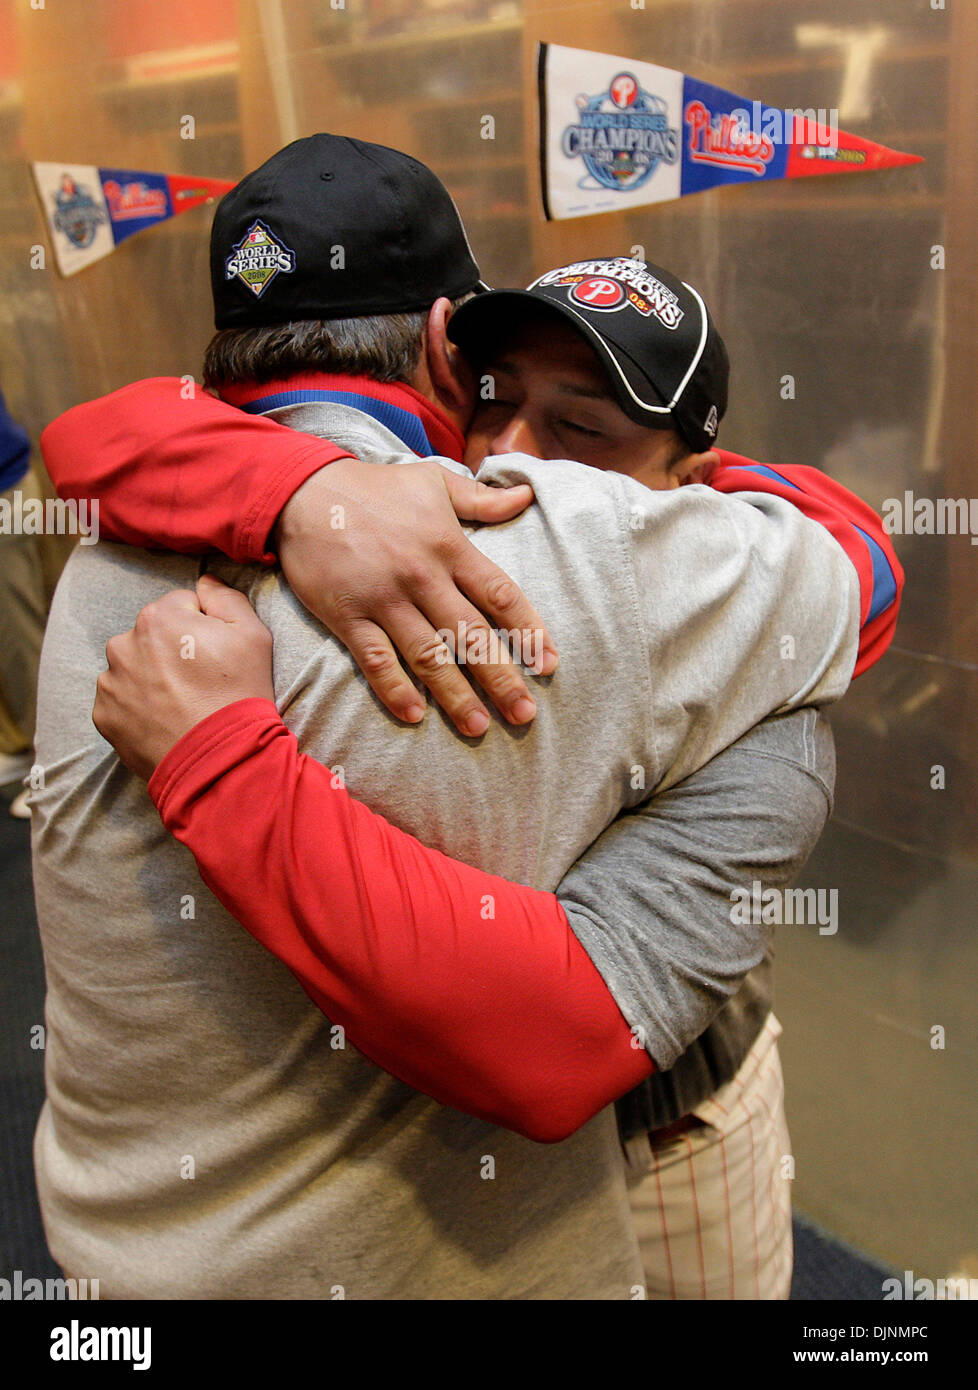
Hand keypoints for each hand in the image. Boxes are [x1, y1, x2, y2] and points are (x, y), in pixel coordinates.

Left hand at [94, 575, 273, 778]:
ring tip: (182, 703)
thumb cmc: (239, 695)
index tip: (215, 656)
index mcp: (159, 617)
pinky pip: (120, 699)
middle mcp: (124, 643)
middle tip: (200, 682)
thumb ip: (226, 597)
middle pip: (152, 635)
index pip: (181, 606)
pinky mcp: (104, 715)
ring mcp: (111, 681)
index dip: (204, 628)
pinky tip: (165, 720)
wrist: (220, 761)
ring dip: (152, 677)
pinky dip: (138, 706)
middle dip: (172, 650)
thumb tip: (205, 582)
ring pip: (133, 666)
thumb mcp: (253, 635)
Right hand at [272, 456, 557, 737]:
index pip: (501, 595)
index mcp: (450, 547)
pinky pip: (375, 659)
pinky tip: (414, 716)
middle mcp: (422, 577)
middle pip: (471, 636)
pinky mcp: (347, 615)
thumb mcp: (434, 482)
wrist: (303, 492)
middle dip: (502, 679)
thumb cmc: (375, 488)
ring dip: (455, 696)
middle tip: (524, 715)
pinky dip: (394, 689)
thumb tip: (526, 497)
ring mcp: (384, 599)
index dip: (530, 631)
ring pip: (428, 656)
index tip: (548, 664)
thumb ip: (481, 499)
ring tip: (479, 727)